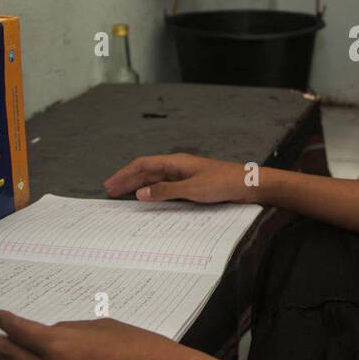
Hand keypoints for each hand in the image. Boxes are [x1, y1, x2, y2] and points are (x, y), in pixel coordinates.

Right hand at [103, 152, 253, 202]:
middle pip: (147, 171)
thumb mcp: (192, 189)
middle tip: (110, 191)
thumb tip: (140, 192)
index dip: (125, 173)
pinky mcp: (192, 183)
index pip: (143, 164)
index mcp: (176, 162)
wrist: (248, 184)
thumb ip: (166, 191)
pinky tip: (148, 197)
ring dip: (138, 185)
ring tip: (122, 194)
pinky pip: (166, 185)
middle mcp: (178, 166)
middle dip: (127, 180)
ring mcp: (185, 174)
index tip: (110, 183)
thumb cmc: (223, 183)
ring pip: (155, 178)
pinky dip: (153, 190)